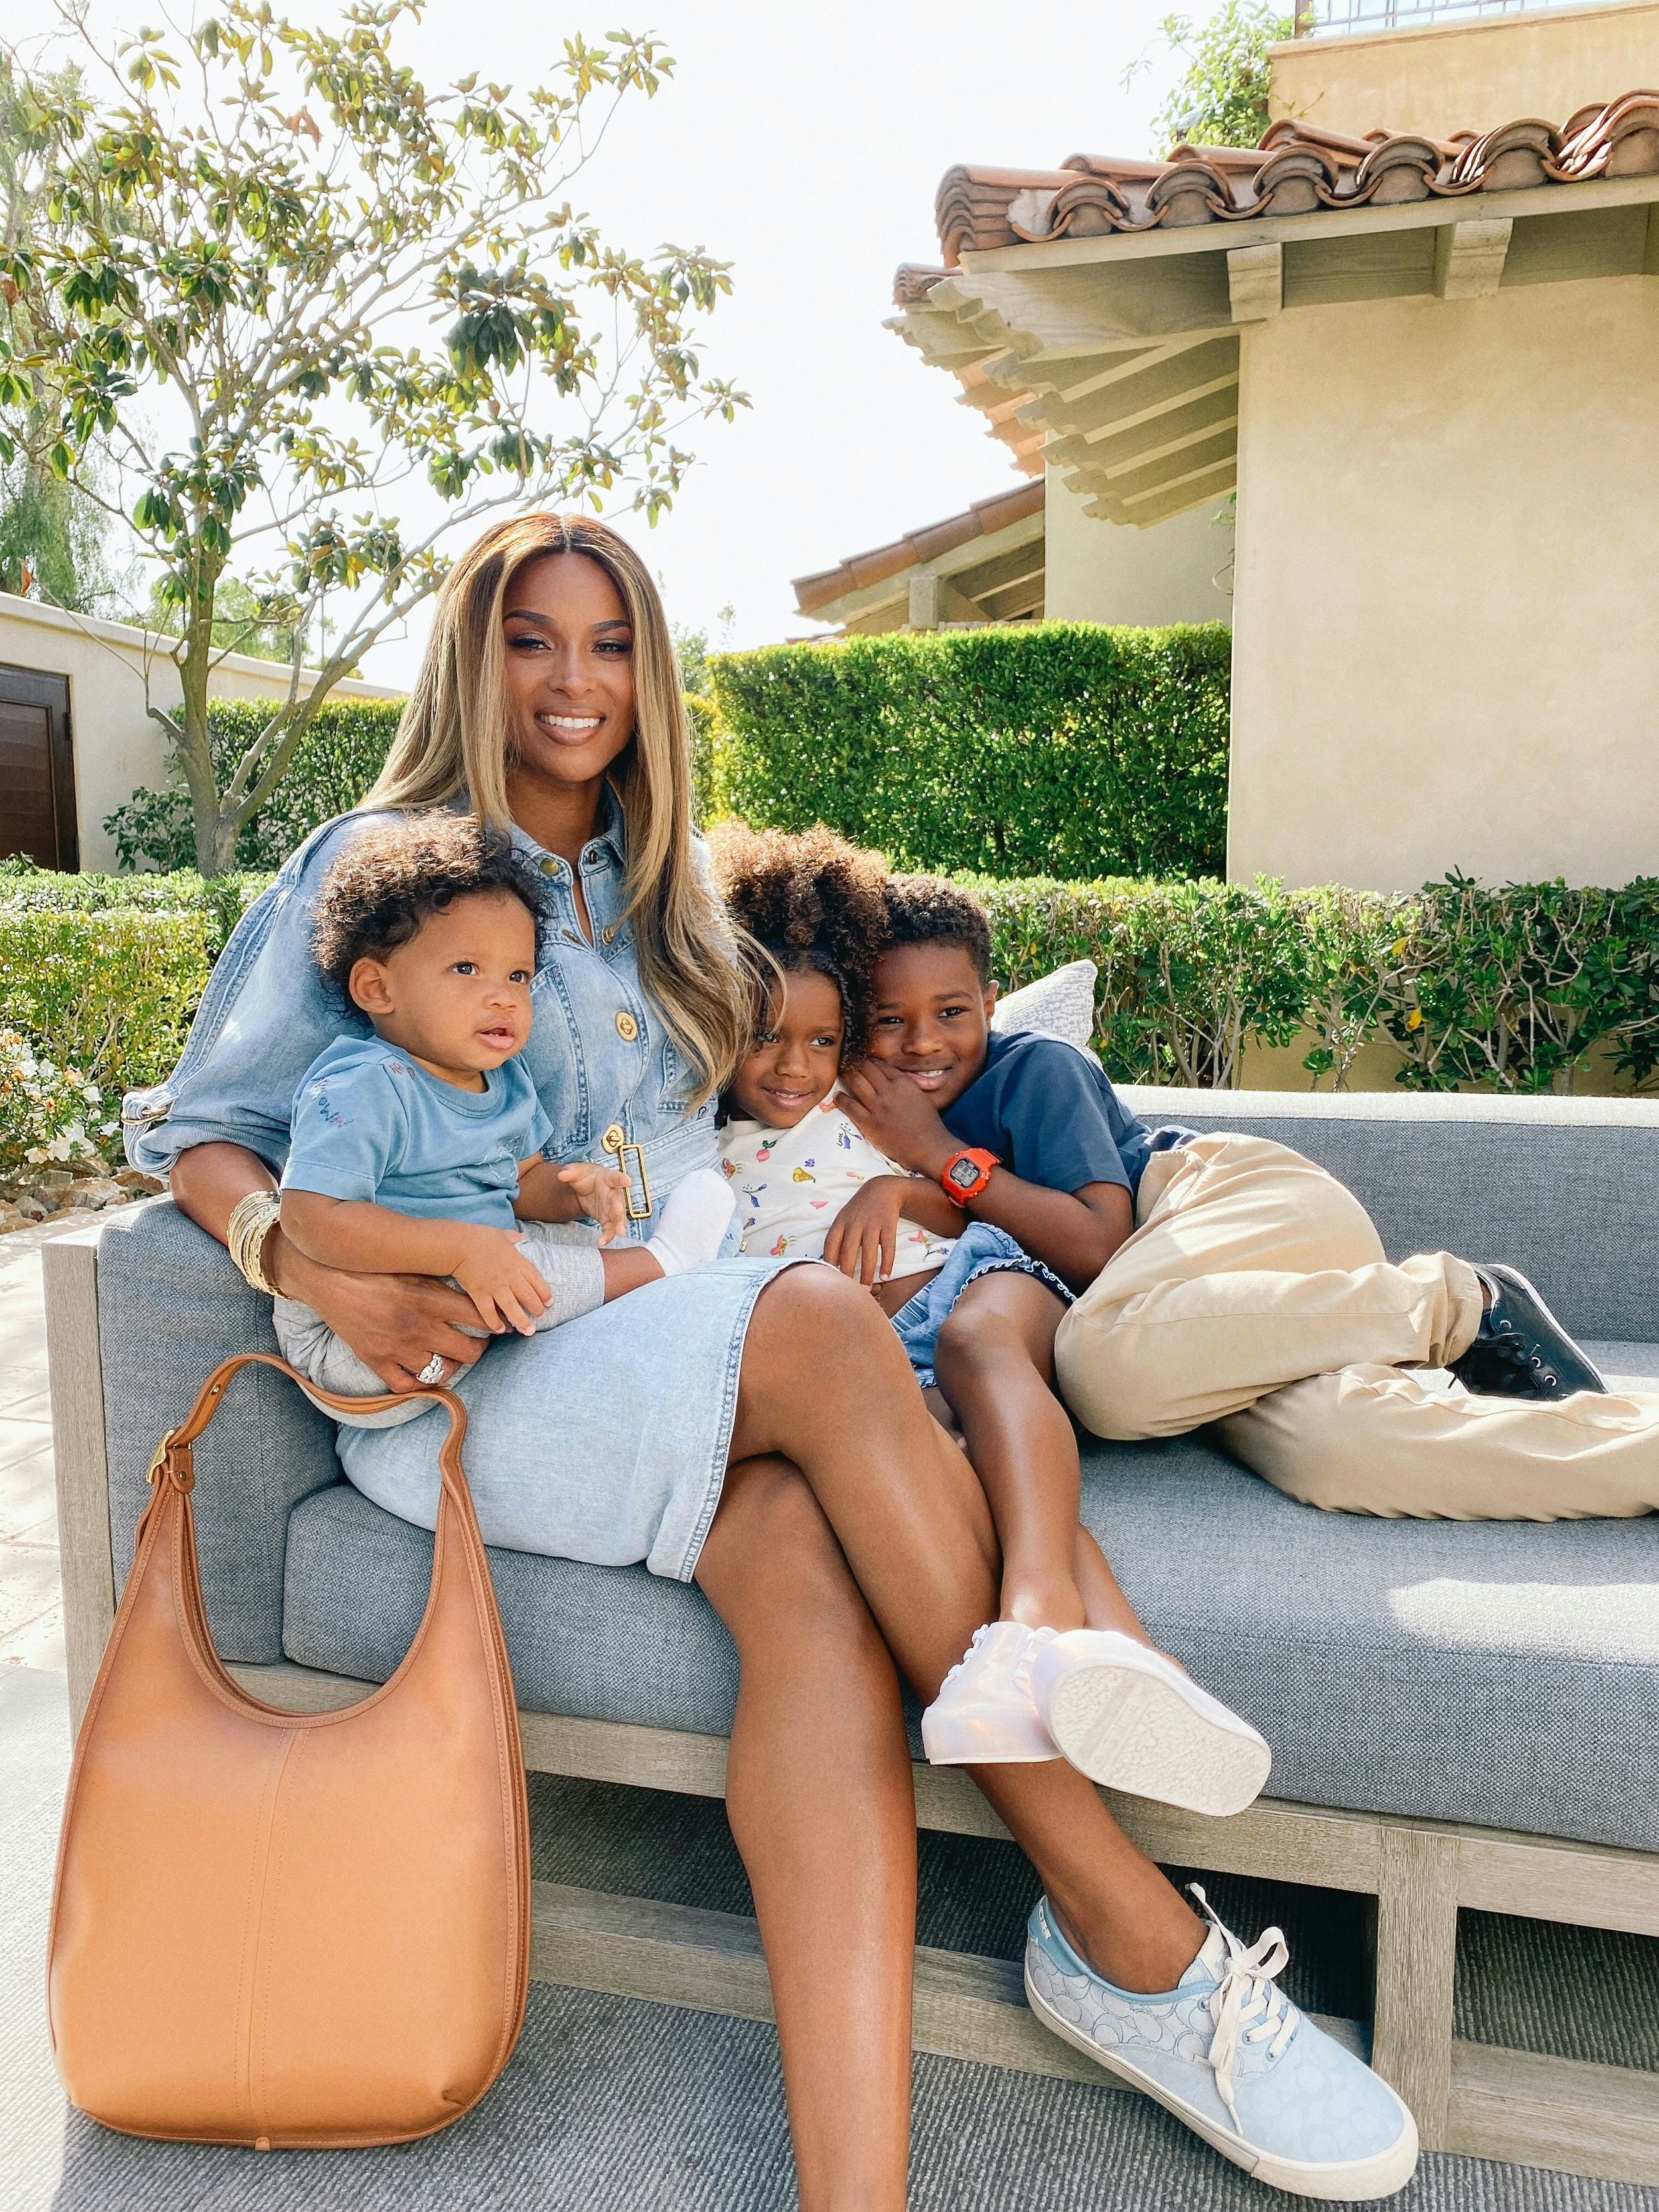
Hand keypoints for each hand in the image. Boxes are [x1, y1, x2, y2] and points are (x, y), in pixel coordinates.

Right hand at [271, 1235, 483, 1393]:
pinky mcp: (376, 1360)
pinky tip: (425, 1371)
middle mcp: (417, 1325)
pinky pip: (407, 1385)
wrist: (328, 1278)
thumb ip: (445, 1281)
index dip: (494, 1323)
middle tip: (476, 1342)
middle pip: (469, 1352)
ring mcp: (397, 1347)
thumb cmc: (376, 1269)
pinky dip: (420, 1382)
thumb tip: (478, 1288)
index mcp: (430, 1298)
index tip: (495, 1323)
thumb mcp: (415, 1267)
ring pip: (442, 1372)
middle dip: (478, 1349)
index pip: (480, 1317)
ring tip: (451, 1356)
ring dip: (451, 1366)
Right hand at [449, 1223, 553, 1335]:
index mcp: (517, 1262)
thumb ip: (514, 1238)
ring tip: (529, 1331)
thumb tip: (522, 1236)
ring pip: (512, 1308)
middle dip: (537, 1309)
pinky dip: (495, 1322)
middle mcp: (510, 1277)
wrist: (459, 1245)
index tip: (549, 1302)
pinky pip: (489, 1312)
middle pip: (528, 1297)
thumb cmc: (480, 1237)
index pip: (537, 1280)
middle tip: (541, 1318)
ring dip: (522, 1321)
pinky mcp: (480, 1294)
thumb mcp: (502, 1234)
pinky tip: (500, 1330)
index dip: (545, 1293)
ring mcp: (495, 1287)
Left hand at [557, 1160, 630, 1245]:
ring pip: (618, 1217)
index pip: (615, 1177)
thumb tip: (561, 1175)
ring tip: (620, 1233)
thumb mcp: (576, 1172)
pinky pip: (609, 1228)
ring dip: (619, 1224)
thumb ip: (570, 1173)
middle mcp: (612, 1193)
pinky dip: (607, 1236)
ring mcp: (611, 1207)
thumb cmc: (584, 1176)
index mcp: (607, 1178)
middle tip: (618, 1211)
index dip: (621, 1179)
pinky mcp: (607, 1218)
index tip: (628, 1181)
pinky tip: (601, 1242)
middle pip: (618, 1200)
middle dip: (619, 1206)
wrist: (586, 1187)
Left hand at [822, 1175, 910, 1287]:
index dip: (828, 1262)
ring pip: (868, 1252)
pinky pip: (888, 1247)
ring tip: (866, 1289)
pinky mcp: (888, 1225)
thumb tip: (830, 1266)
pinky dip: (887, 1263)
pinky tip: (885, 1276)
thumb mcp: (843, 1219)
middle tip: (848, 1292)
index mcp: (840, 1222)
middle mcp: (855, 1223)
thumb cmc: (859, 1210)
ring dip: (866, 1273)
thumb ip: (836, 1239)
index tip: (828, 1280)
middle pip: (848, 1251)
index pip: (830, 1244)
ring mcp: (872, 1223)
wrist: (882, 1189)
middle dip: (847, 1273)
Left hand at [835, 1059, 954, 1177]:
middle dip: (856, 1064)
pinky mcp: (869, 1123)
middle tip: (849, 1064)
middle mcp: (888, 1091)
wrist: (928, 1147)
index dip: (871, 1062)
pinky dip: (842, 1099)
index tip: (865, 1062)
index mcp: (903, 1083)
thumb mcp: (921, 1096)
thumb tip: (895, 1079)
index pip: (881, 1065)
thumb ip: (907, 1086)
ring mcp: (877, 1107)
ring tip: (842, 1074)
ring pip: (856, 1083)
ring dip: (847, 1076)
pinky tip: (838, 1095)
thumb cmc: (929, 1124)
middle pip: (866, 1069)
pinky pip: (850, 1106)